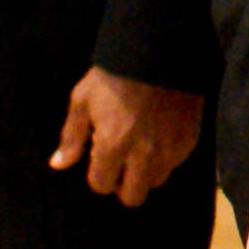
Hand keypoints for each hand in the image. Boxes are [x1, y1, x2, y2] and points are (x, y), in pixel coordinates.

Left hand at [51, 69, 203, 208]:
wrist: (160, 52)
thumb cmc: (113, 75)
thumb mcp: (83, 100)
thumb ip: (71, 137)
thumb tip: (58, 165)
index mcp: (113, 146)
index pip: (101, 185)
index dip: (98, 174)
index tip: (100, 157)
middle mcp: (143, 156)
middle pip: (133, 197)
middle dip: (123, 184)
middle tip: (121, 164)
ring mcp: (170, 150)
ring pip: (156, 182)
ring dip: (146, 172)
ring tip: (141, 148)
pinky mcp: (189, 141)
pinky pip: (175, 164)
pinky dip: (165, 157)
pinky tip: (158, 135)